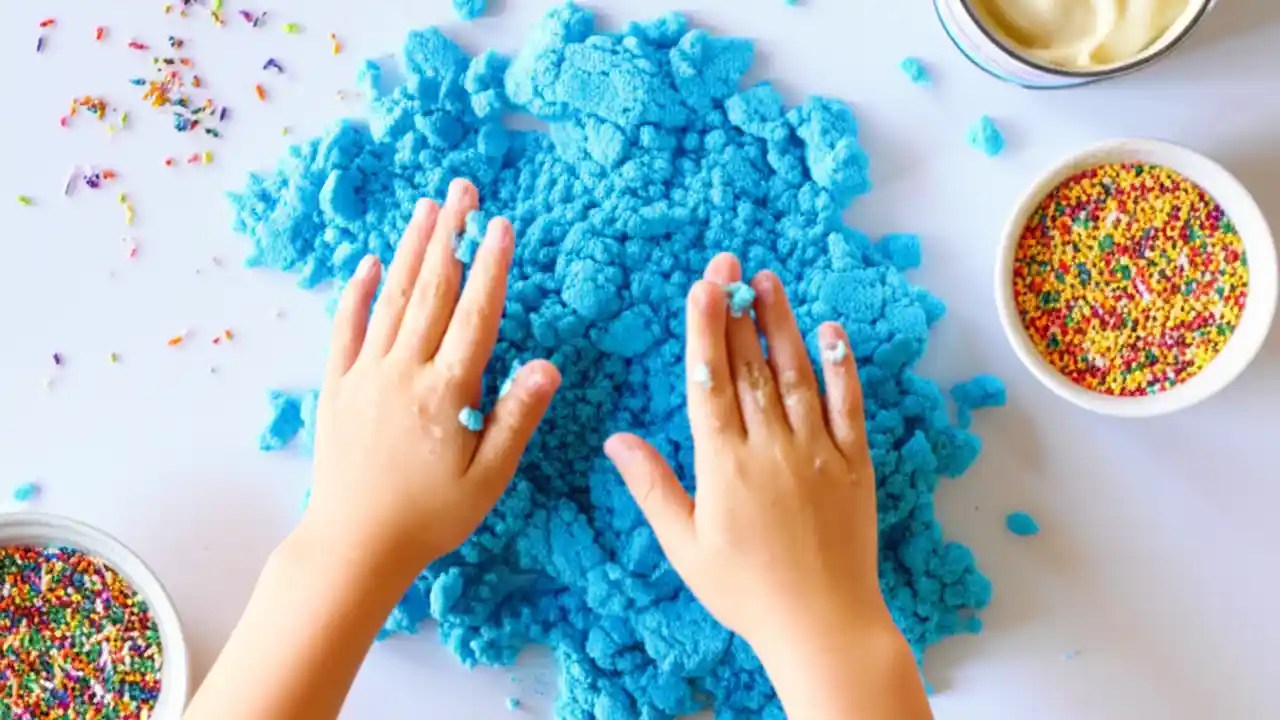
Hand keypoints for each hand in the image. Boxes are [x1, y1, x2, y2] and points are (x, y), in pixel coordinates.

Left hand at [302, 178, 560, 576]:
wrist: (353, 546)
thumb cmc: (429, 518)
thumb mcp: (488, 478)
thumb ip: (516, 417)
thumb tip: (546, 366)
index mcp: (446, 392)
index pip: (475, 316)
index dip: (491, 267)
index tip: (501, 224)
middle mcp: (403, 372)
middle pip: (431, 291)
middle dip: (450, 235)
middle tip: (462, 188)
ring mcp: (365, 376)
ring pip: (390, 299)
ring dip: (409, 250)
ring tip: (425, 208)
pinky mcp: (336, 388)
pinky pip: (345, 329)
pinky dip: (356, 293)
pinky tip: (366, 263)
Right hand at [604, 252, 887, 652]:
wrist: (822, 625)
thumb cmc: (745, 591)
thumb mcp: (685, 546)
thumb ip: (653, 488)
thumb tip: (616, 441)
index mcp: (724, 466)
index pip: (709, 382)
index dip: (704, 329)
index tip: (703, 285)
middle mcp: (770, 449)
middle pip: (750, 367)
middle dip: (737, 310)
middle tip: (730, 263)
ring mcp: (817, 453)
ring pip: (795, 375)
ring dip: (782, 325)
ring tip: (770, 281)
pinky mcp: (853, 466)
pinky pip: (847, 406)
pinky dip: (840, 367)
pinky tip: (830, 332)